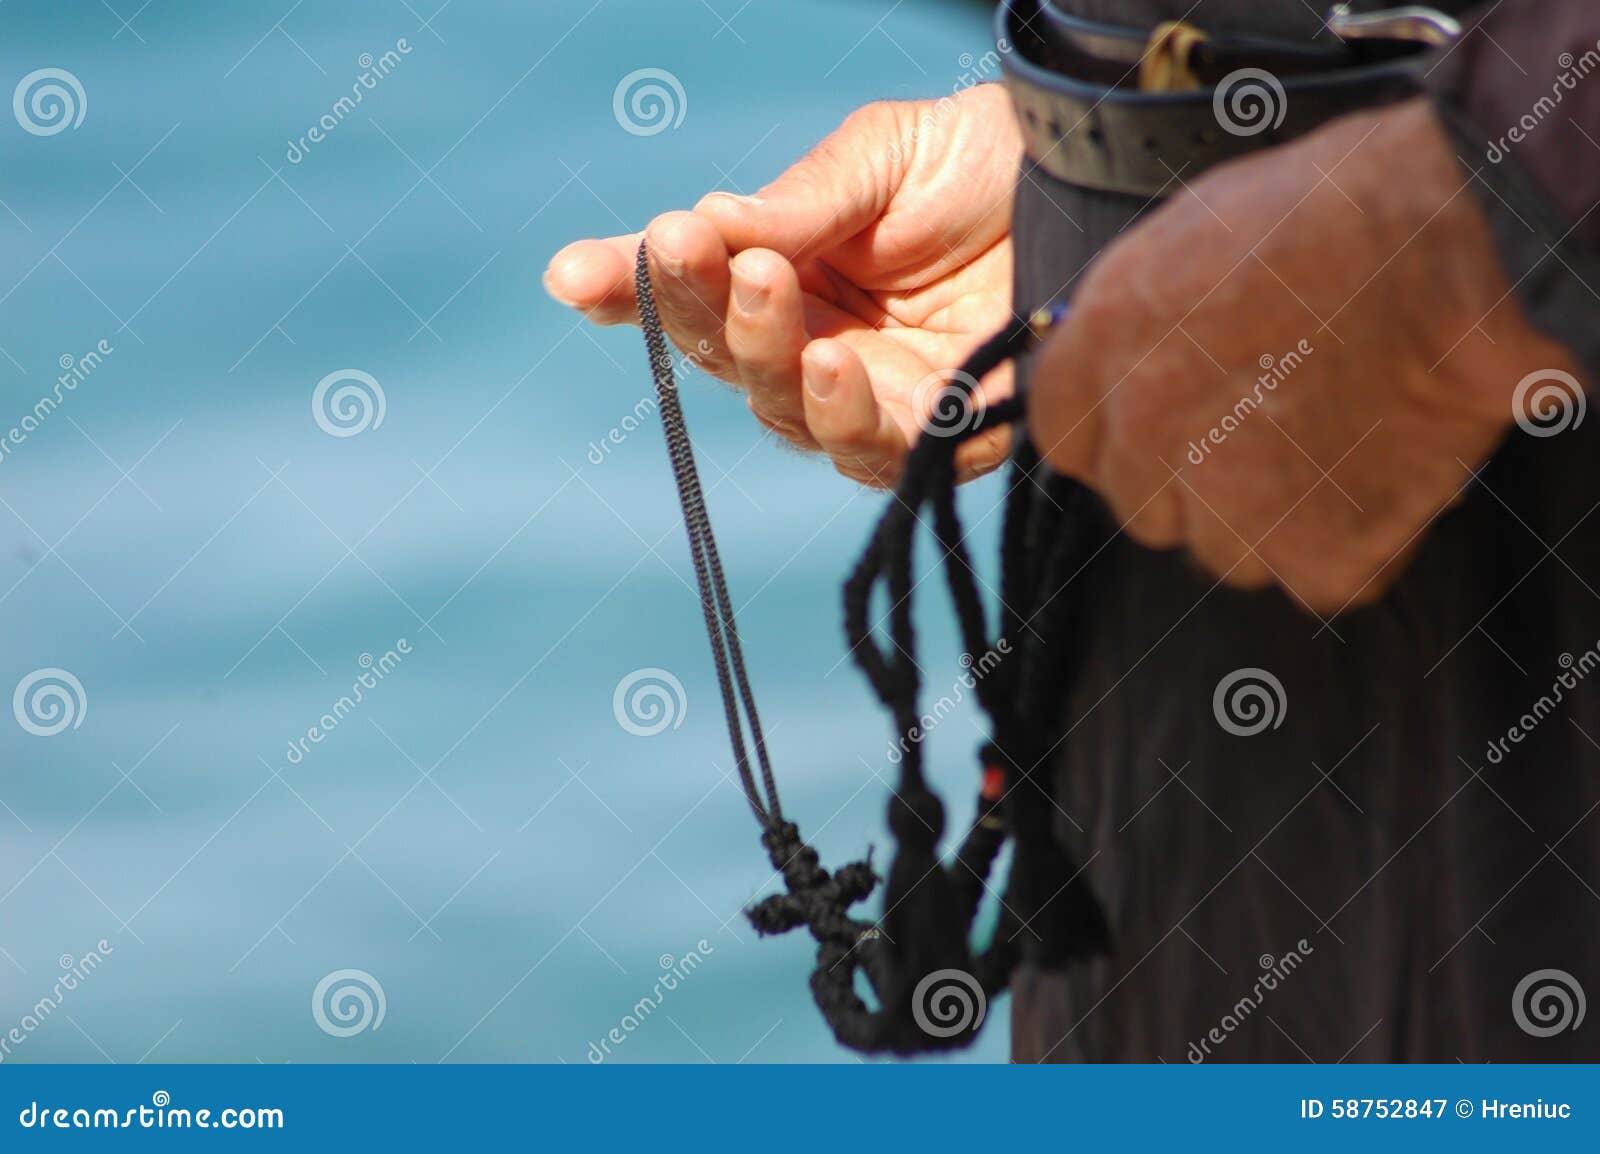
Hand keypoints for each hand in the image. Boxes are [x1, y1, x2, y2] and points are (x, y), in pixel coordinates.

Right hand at [544, 84, 1020, 485]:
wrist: (1100, 185)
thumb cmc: (986, 162)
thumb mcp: (878, 158)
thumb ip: (792, 207)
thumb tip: (691, 230)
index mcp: (793, 277)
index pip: (698, 298)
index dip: (637, 293)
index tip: (576, 277)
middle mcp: (822, 347)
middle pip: (730, 361)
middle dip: (700, 310)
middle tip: (698, 249)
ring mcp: (878, 399)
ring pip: (787, 416)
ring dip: (765, 360)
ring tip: (769, 293)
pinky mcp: (943, 439)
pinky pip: (876, 454)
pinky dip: (842, 418)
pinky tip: (831, 365)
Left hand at [1028, 98, 1579, 614]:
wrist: (1458, 218)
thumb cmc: (1329, 208)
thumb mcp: (1182, 236)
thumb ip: (1128, 332)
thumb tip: (1113, 380)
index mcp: (1103, 349)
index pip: (1068, 444)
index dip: (1121, 436)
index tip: (1172, 420)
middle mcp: (1149, 432)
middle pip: (1145, 508)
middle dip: (1196, 481)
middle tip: (1272, 423)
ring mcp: (1231, 500)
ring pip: (1227, 551)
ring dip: (1273, 518)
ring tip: (1336, 437)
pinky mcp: (1321, 548)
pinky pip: (1315, 577)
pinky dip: (1353, 541)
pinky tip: (1380, 470)